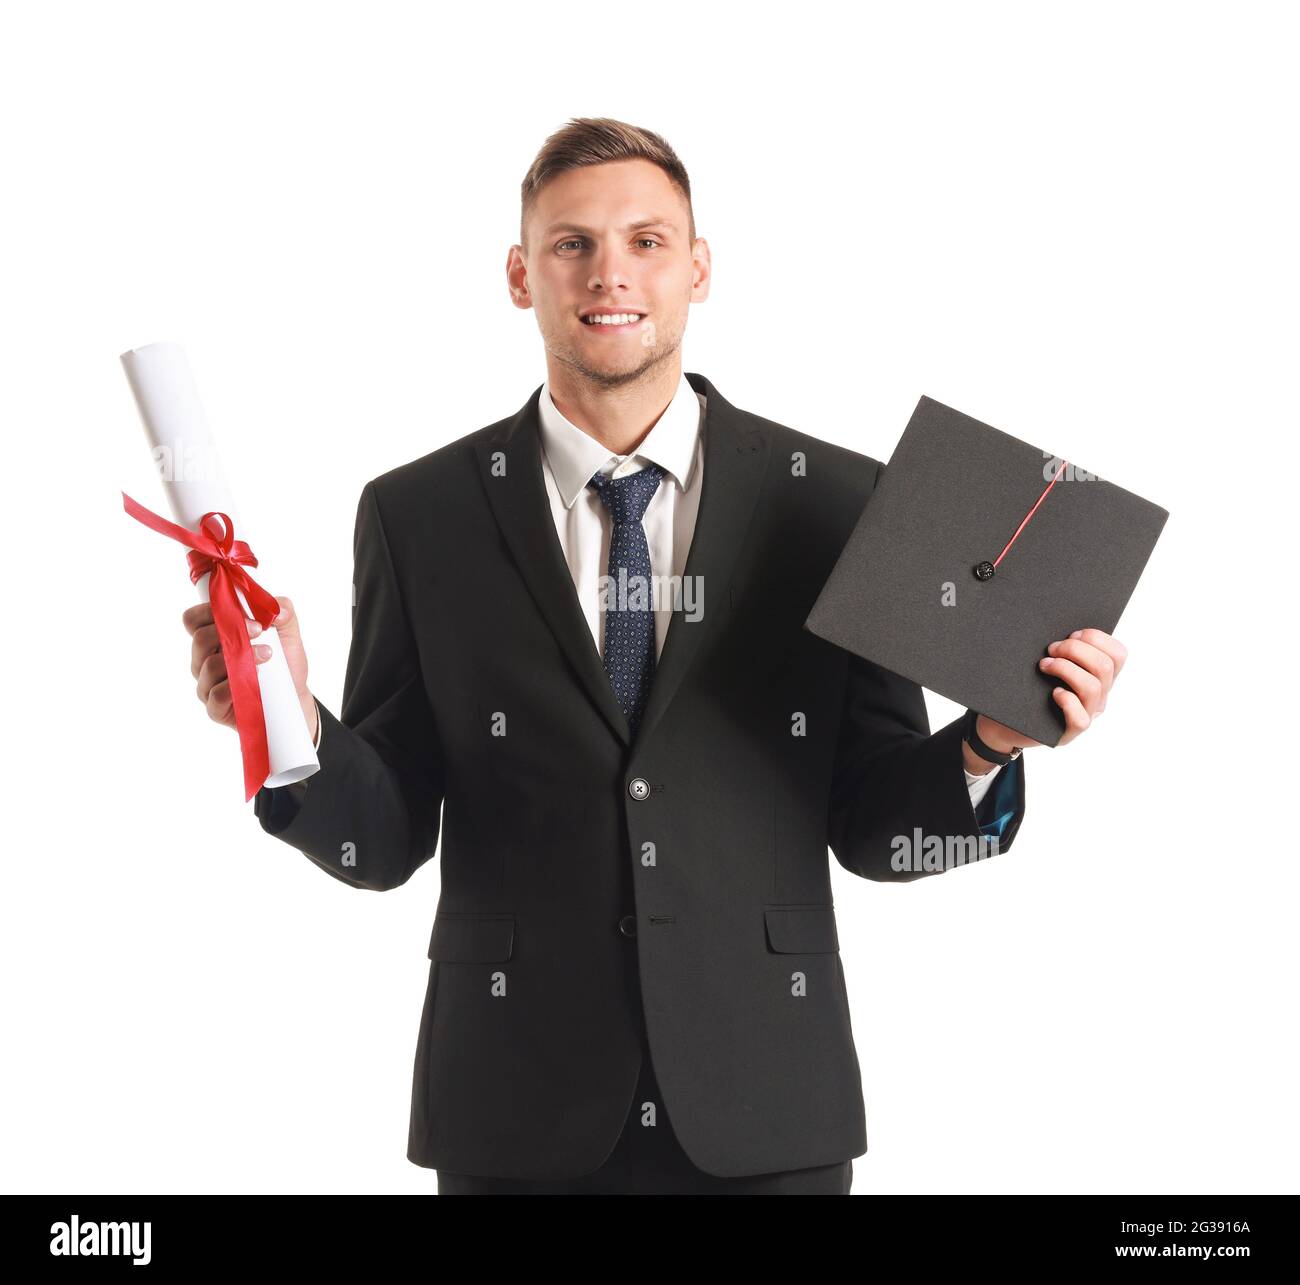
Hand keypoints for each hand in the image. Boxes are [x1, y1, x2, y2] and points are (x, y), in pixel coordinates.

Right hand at [183, 594, 318, 741]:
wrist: (295, 696)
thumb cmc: (284, 662)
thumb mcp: (288, 632)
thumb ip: (283, 610)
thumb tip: (278, 609)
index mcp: (215, 637)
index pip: (193, 620)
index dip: (208, 611)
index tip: (239, 611)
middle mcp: (205, 660)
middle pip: (199, 640)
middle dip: (231, 631)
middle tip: (259, 630)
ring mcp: (208, 685)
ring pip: (208, 666)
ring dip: (239, 657)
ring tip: (268, 655)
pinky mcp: (216, 708)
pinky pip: (215, 696)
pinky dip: (233, 686)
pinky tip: (254, 679)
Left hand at [961, 628, 1127, 770]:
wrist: (1005, 722)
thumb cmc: (1027, 687)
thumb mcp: (1048, 663)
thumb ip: (1059, 648)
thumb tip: (1052, 619)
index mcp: (1099, 677)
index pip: (1118, 654)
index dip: (1097, 639)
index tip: (1071, 634)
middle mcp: (1098, 696)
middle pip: (1105, 667)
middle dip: (1075, 650)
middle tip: (1051, 649)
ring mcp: (1087, 714)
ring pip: (1092, 687)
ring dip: (1066, 669)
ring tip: (1044, 665)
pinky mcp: (1070, 733)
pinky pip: (1080, 717)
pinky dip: (1067, 700)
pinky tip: (1053, 692)